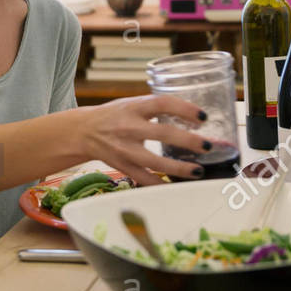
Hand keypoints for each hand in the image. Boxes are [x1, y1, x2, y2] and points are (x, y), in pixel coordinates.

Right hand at [78, 94, 214, 185]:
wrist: (83, 131)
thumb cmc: (113, 115)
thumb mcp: (132, 103)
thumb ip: (156, 108)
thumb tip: (192, 116)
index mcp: (134, 107)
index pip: (162, 103)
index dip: (185, 109)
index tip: (203, 117)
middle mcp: (129, 127)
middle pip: (162, 134)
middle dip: (188, 140)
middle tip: (207, 145)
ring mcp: (125, 149)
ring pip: (155, 162)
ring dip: (179, 168)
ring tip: (198, 171)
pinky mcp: (122, 166)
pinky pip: (144, 179)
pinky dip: (161, 185)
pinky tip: (177, 186)